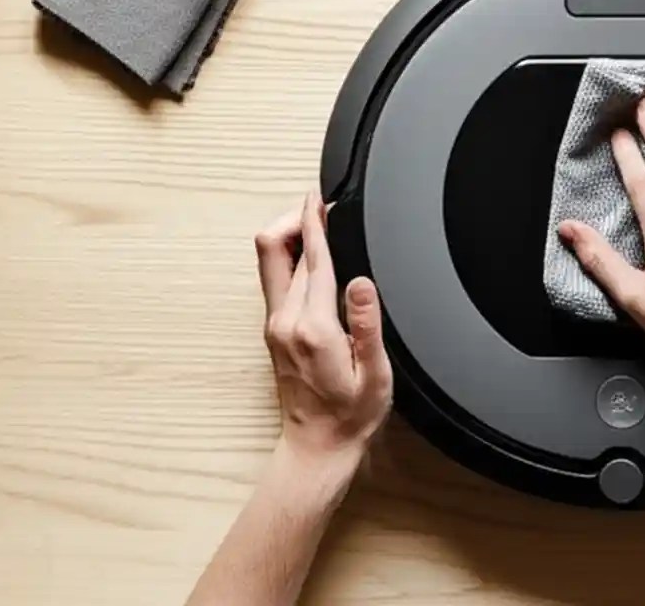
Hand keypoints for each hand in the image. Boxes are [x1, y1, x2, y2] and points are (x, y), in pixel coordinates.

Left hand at [254, 191, 392, 466]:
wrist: (318, 447)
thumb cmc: (351, 415)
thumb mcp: (375, 373)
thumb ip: (367, 324)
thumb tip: (361, 282)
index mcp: (313, 328)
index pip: (312, 261)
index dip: (313, 223)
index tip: (316, 197)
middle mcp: (285, 322)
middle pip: (274, 251)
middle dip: (293, 220)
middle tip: (317, 204)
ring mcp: (274, 326)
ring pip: (269, 263)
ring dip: (288, 237)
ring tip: (315, 223)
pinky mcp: (274, 332)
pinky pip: (275, 280)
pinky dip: (290, 258)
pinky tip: (310, 257)